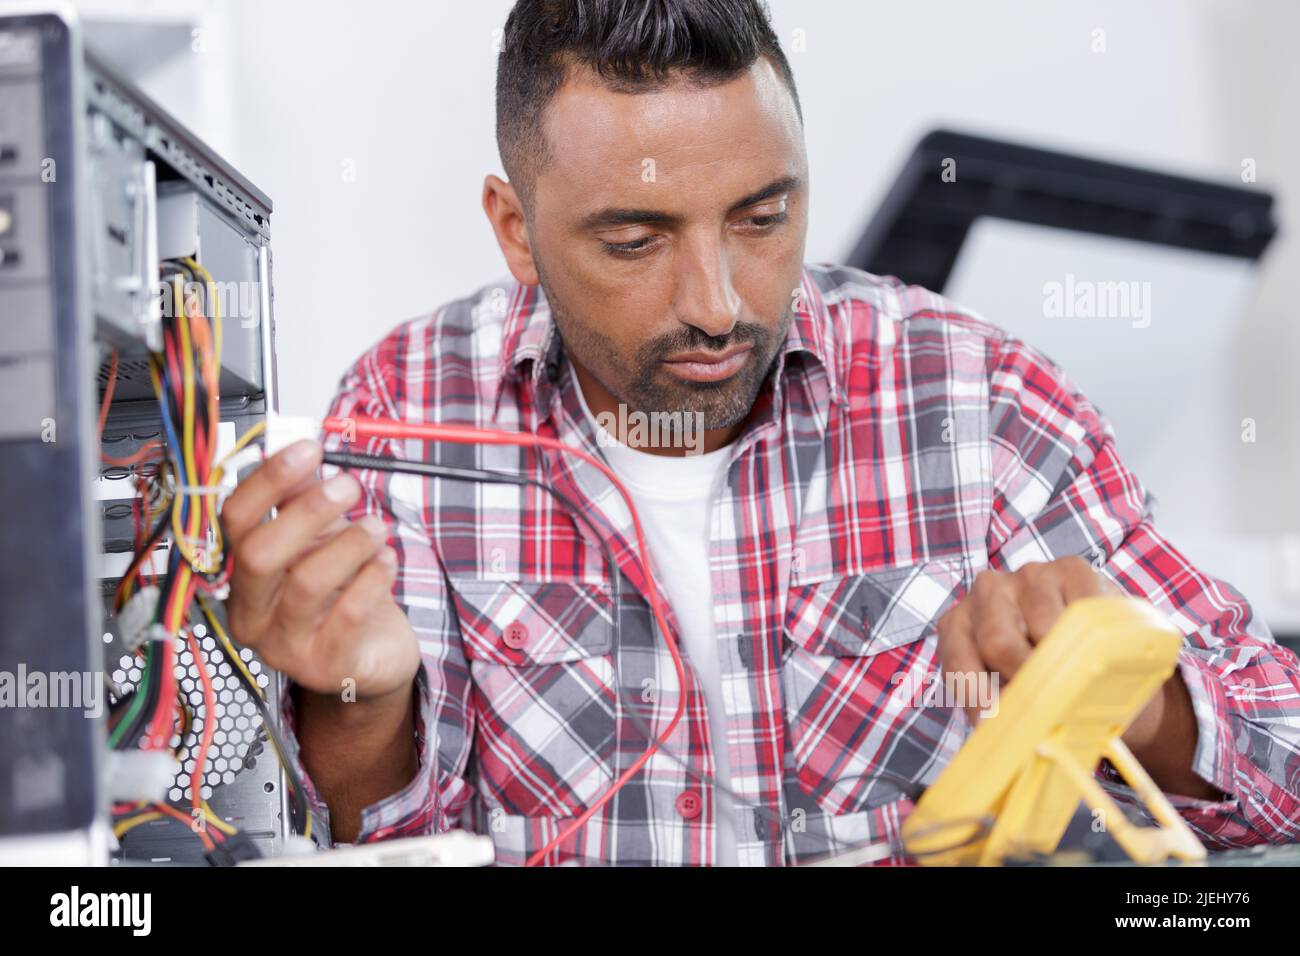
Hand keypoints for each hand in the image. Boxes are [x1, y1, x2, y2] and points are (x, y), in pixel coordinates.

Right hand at [221, 440, 419, 701]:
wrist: (372, 658)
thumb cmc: (342, 596)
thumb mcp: (321, 542)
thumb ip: (305, 500)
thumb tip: (301, 449)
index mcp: (243, 576)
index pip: (235, 521)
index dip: (269, 480)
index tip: (309, 449)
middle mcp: (253, 613)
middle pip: (260, 554)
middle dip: (308, 511)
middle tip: (349, 486)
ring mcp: (285, 646)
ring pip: (307, 583)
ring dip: (349, 543)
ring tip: (376, 527)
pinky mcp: (326, 666)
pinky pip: (348, 614)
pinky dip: (372, 578)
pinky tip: (387, 561)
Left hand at [936, 556, 1146, 729]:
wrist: (1100, 642)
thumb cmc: (1046, 672)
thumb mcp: (1015, 691)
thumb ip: (1001, 707)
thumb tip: (998, 738)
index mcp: (959, 624)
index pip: (958, 663)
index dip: (978, 700)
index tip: (998, 729)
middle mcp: (985, 591)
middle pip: (996, 641)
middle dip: (1025, 680)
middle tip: (1049, 703)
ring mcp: (1028, 574)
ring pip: (1043, 628)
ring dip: (1064, 660)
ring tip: (1076, 675)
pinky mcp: (1071, 567)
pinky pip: (1081, 609)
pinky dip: (1091, 637)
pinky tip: (1097, 649)